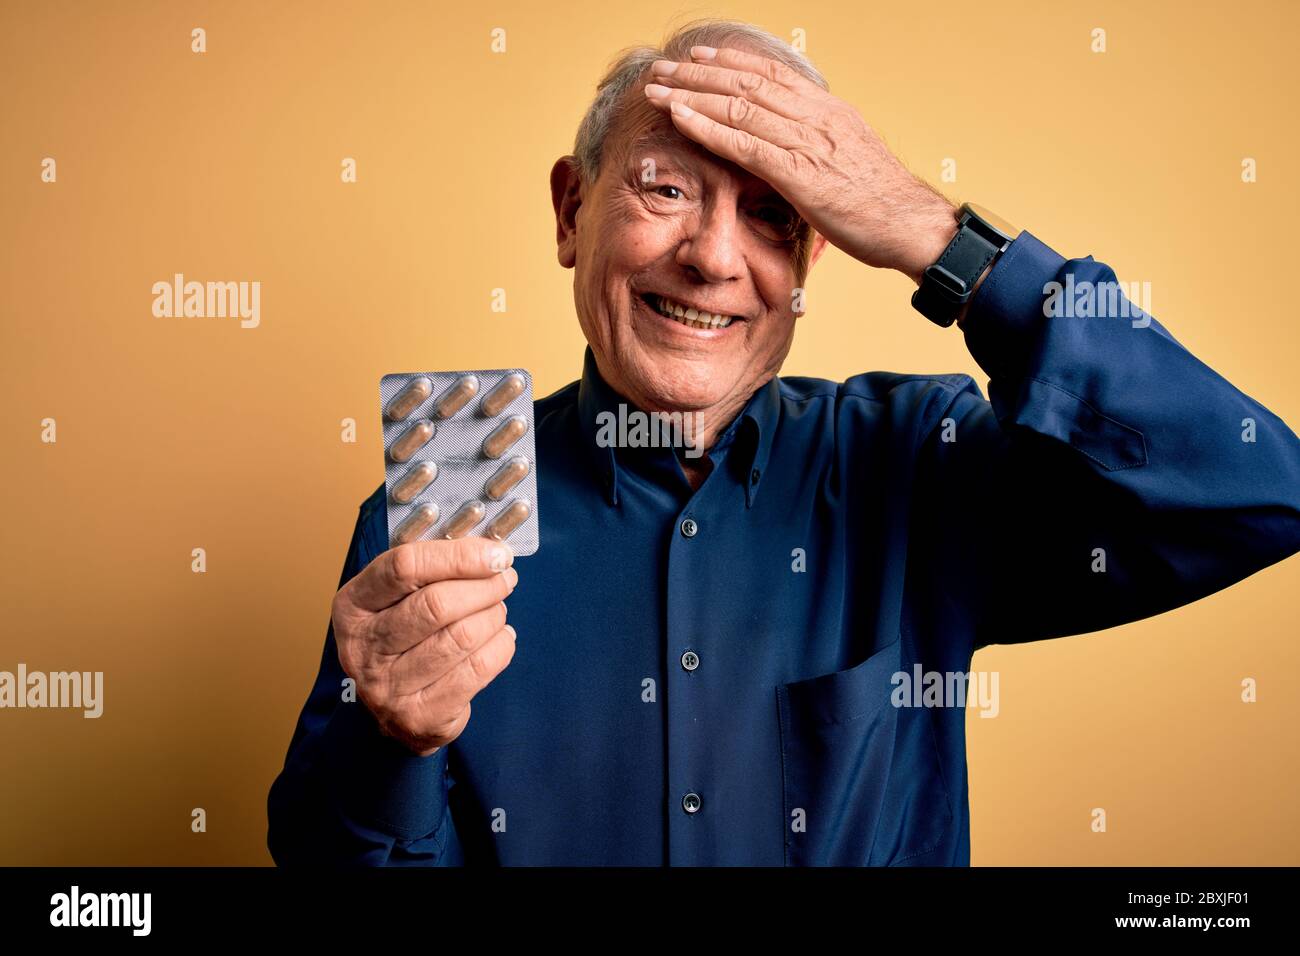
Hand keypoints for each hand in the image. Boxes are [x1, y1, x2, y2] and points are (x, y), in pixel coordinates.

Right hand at [331, 537, 517, 755]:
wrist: (391, 714)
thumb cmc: (401, 640)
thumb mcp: (396, 599)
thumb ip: (431, 568)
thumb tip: (488, 547)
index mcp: (352, 605)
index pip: (404, 566)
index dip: (458, 556)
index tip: (496, 553)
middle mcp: (363, 647)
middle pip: (436, 604)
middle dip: (484, 587)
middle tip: (505, 579)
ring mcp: (388, 686)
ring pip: (461, 636)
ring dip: (493, 615)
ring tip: (498, 609)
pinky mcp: (419, 716)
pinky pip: (477, 669)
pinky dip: (500, 646)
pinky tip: (500, 637)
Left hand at [643, 45, 956, 281]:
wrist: (912, 226)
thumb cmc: (883, 205)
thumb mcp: (849, 163)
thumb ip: (820, 150)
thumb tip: (795, 151)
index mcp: (828, 112)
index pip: (772, 75)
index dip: (731, 63)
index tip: (700, 57)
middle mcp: (816, 117)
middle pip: (747, 82)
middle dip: (699, 72)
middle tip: (663, 66)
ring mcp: (808, 141)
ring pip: (739, 105)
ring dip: (691, 93)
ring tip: (657, 87)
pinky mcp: (800, 172)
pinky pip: (744, 143)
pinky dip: (707, 126)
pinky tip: (680, 117)